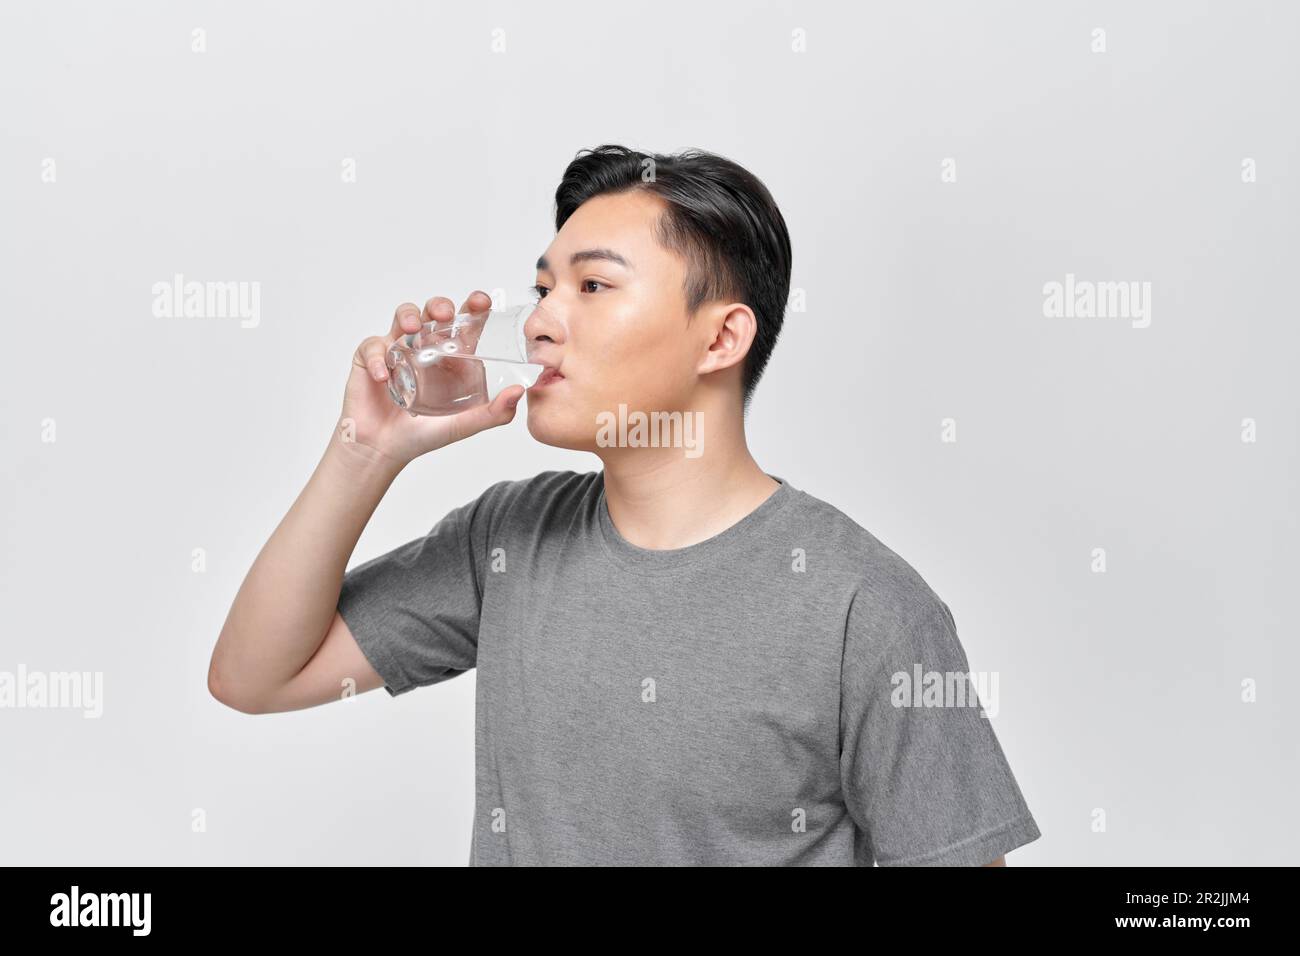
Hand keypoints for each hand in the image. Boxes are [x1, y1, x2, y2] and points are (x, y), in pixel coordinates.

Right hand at [337, 291, 525, 467]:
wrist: (384, 450)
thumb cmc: (423, 434)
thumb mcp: (464, 425)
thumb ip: (493, 413)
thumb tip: (519, 392)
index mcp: (451, 356)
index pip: (464, 323)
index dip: (473, 308)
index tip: (482, 302)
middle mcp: (425, 347)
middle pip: (434, 312)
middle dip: (440, 305)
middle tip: (445, 314)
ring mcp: (398, 349)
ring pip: (403, 317)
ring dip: (408, 315)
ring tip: (412, 329)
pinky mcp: (371, 358)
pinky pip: (373, 347)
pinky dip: (379, 358)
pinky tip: (385, 376)